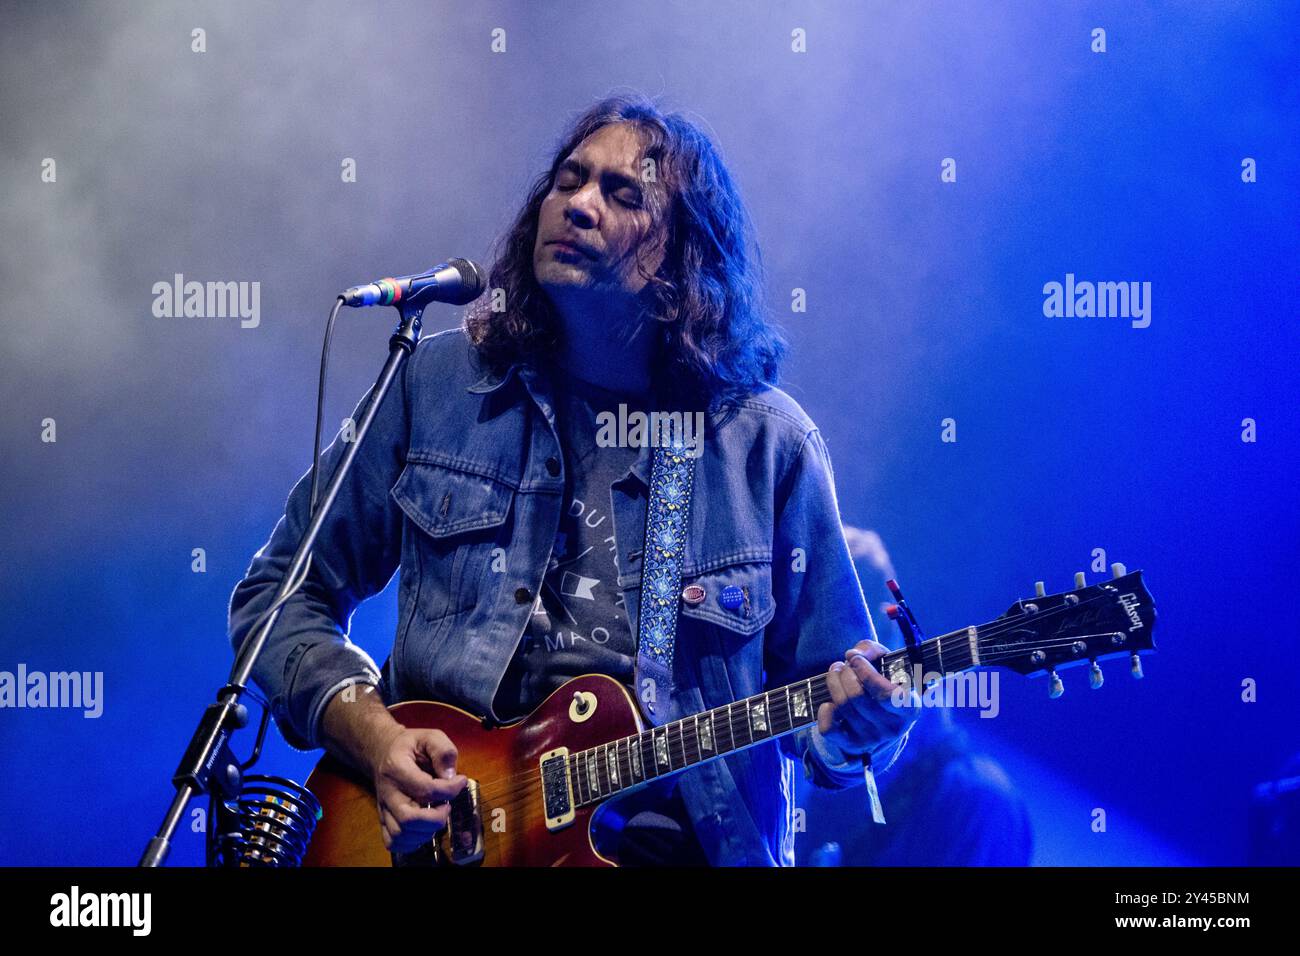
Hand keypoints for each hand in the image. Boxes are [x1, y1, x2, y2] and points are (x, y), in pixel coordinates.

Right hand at [369, 726, 467, 854]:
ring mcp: (384, 808)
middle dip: (436, 818)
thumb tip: (451, 776)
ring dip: (426, 831)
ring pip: (401, 834)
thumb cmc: (410, 745)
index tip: (461, 781)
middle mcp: (388, 792)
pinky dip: (411, 842)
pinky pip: (393, 842)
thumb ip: (443, 751)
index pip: (425, 788)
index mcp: (397, 768)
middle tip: (447, 806)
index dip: (449, 789)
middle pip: (409, 819)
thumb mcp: (430, 736)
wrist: (383, 752)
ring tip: (437, 815)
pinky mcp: (383, 819)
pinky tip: (424, 829)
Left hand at [816, 638, 917, 757]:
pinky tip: (830, 702)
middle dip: (844, 674)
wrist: (882, 713)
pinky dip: (825, 711)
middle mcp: (894, 728)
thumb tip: (852, 655)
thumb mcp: (886, 662)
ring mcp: (873, 739)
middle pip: (857, 697)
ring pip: (842, 707)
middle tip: (841, 665)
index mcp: (910, 708)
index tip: (855, 659)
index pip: (886, 695)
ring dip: (833, 684)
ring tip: (835, 674)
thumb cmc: (885, 680)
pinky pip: (829, 729)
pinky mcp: (853, 746)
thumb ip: (872, 650)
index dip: (866, 673)